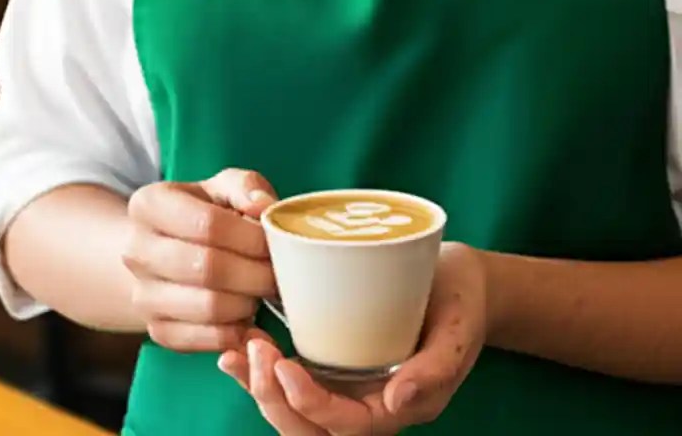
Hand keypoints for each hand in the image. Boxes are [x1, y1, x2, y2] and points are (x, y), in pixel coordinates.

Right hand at [123, 168, 278, 351]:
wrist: (165, 253)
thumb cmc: (203, 216)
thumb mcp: (221, 189)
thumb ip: (245, 187)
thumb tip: (263, 207)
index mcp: (148, 205)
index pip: (207, 224)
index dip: (252, 237)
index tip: (276, 243)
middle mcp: (136, 251)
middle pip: (208, 268)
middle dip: (256, 274)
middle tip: (278, 273)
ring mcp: (143, 295)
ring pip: (210, 308)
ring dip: (248, 303)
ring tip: (259, 291)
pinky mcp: (157, 331)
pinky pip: (206, 341)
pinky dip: (237, 334)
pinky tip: (248, 318)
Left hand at [217, 242, 487, 434]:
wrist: (456, 279)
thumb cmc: (463, 301)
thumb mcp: (460, 328)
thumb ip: (436, 368)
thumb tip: (397, 401)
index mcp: (399, 407)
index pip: (346, 426)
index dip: (309, 404)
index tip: (283, 363)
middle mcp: (366, 405)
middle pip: (310, 429)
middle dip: (273, 400)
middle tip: (251, 353)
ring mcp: (344, 388)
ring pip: (293, 411)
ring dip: (259, 389)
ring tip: (236, 352)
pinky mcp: (329, 366)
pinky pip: (289, 382)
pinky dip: (260, 371)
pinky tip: (240, 345)